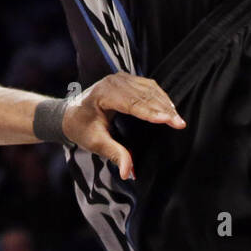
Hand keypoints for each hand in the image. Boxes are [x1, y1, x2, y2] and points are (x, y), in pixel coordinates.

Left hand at [62, 74, 184, 179]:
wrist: (69, 114)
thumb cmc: (81, 128)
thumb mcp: (95, 143)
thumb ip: (114, 154)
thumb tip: (128, 172)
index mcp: (104, 93)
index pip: (133, 103)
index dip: (153, 112)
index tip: (171, 121)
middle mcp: (113, 81)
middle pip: (144, 94)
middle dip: (164, 109)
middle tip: (181, 124)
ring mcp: (120, 78)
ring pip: (149, 88)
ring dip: (164, 103)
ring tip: (178, 119)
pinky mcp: (126, 80)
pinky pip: (147, 86)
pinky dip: (160, 97)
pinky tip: (169, 108)